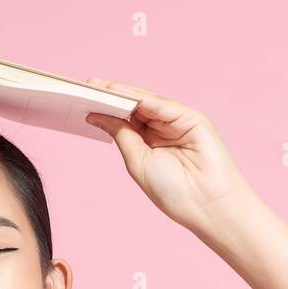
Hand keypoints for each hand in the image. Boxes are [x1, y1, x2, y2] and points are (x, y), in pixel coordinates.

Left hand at [84, 79, 255, 237]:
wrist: (206, 203)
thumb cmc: (174, 191)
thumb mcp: (138, 161)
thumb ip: (122, 135)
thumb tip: (98, 115)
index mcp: (149, 143)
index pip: (124, 121)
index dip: (105, 110)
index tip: (81, 100)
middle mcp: (162, 129)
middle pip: (132, 107)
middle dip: (110, 96)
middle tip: (84, 85)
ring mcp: (177, 121)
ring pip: (145, 102)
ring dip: (121, 93)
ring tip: (96, 86)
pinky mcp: (190, 117)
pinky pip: (161, 104)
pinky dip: (140, 97)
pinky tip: (120, 93)